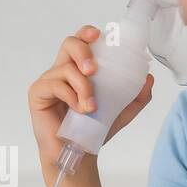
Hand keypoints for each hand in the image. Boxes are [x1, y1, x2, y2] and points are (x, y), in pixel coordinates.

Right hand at [28, 25, 154, 171]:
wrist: (78, 153)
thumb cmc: (94, 130)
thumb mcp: (122, 112)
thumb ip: (136, 96)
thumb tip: (149, 78)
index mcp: (79, 69)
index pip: (81, 42)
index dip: (87, 33)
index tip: (98, 35)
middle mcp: (62, 70)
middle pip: (69, 44)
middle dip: (83, 52)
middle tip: (93, 70)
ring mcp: (49, 81)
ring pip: (66, 68)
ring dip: (83, 87)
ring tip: (91, 107)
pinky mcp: (38, 93)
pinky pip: (55, 85)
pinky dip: (71, 97)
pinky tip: (79, 111)